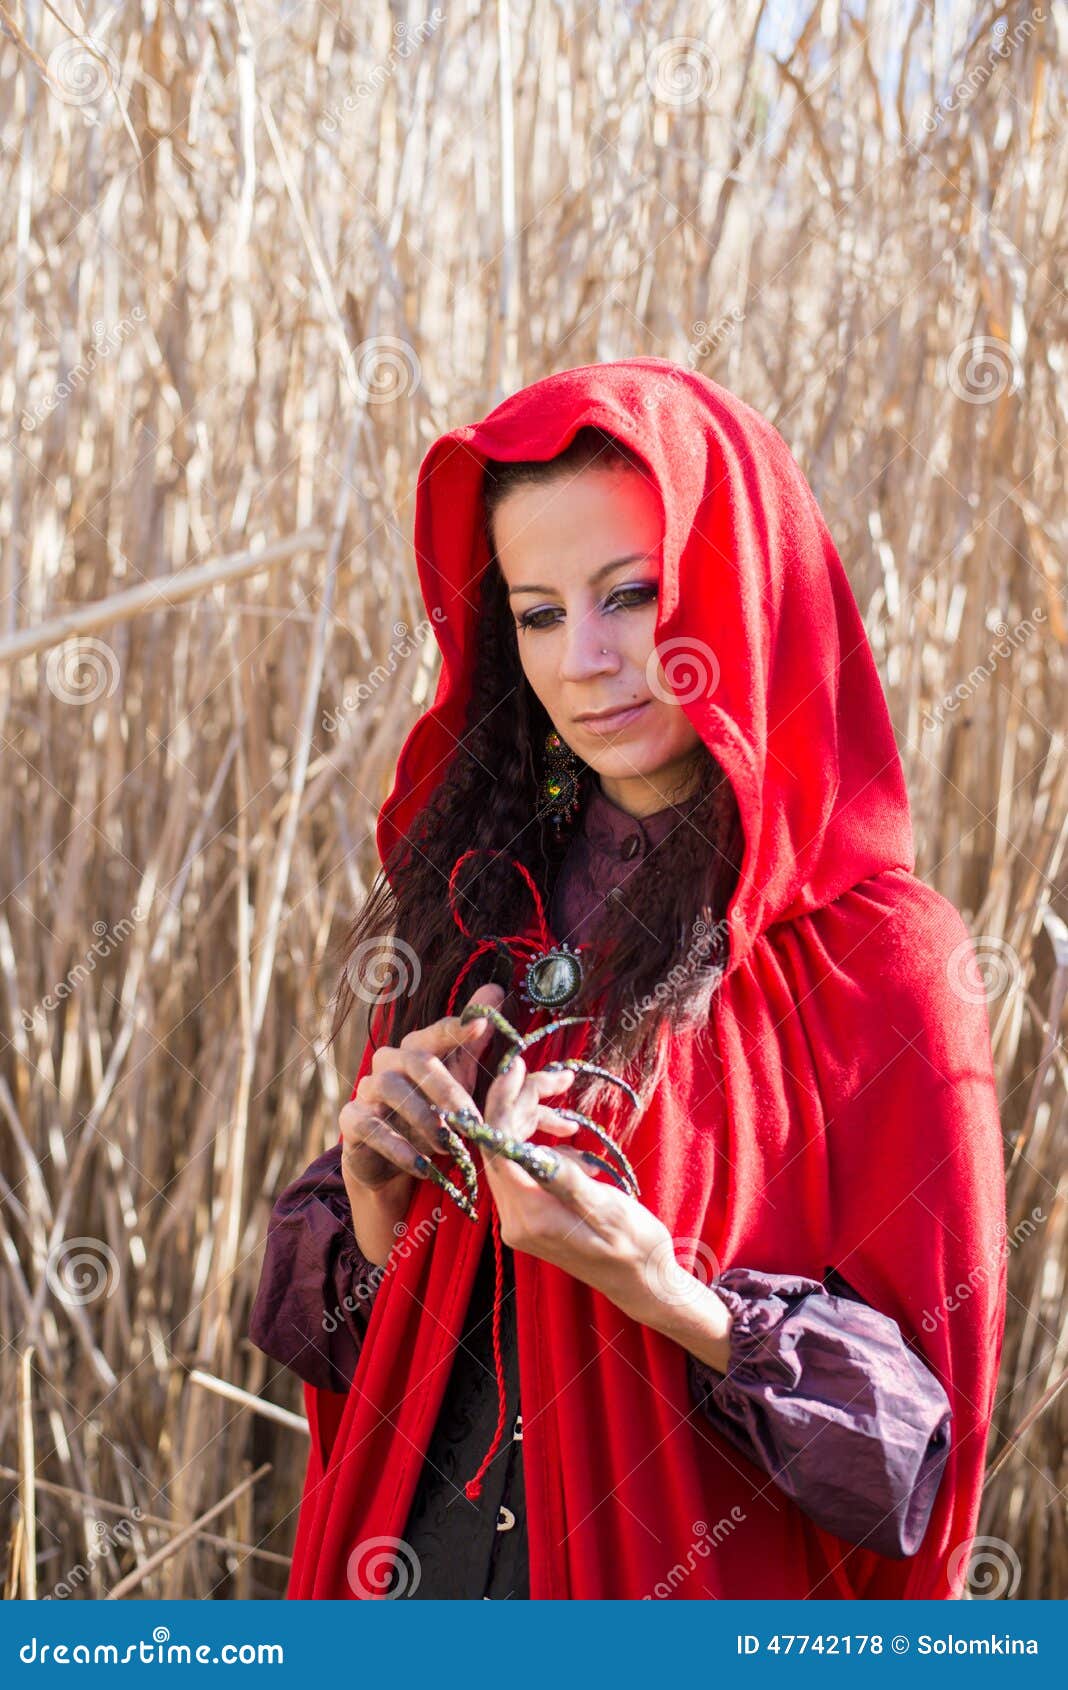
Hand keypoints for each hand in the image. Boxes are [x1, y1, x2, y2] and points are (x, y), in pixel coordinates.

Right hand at [339, 984, 507, 1197]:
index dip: (457, 1028)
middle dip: (447, 1090)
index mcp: (416, 1049)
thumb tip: (496, 989)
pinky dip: (399, 1147)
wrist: (394, 1162)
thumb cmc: (431, 1112)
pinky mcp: (351, 1120)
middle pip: (416, 1061)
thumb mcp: (458, 1080)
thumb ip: (474, 1042)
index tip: (481, 1025)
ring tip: (449, 1145)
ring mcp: (367, 1089)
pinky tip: (423, 1165)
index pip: (436, 1032)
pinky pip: (371, 1127)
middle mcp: (389, 1061)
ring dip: (423, 1118)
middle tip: (472, 1120)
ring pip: (390, 1089)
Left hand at [476, 1055, 733, 1367]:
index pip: (498, 1147)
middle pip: (500, 1144)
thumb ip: (567, 1180)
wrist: (644, 1281)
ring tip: (573, 1123)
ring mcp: (521, 1218)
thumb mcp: (608, 1210)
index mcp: (530, 1216)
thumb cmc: (635, 1247)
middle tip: (559, 1081)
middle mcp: (515, 1219)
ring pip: (512, 1151)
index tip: (520, 1067)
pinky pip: (526, 1167)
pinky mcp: (531, 1213)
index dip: (504, 1103)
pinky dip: (545, 1147)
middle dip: (525, 1105)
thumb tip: (534, 1148)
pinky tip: (576, 1154)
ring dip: (537, 1125)